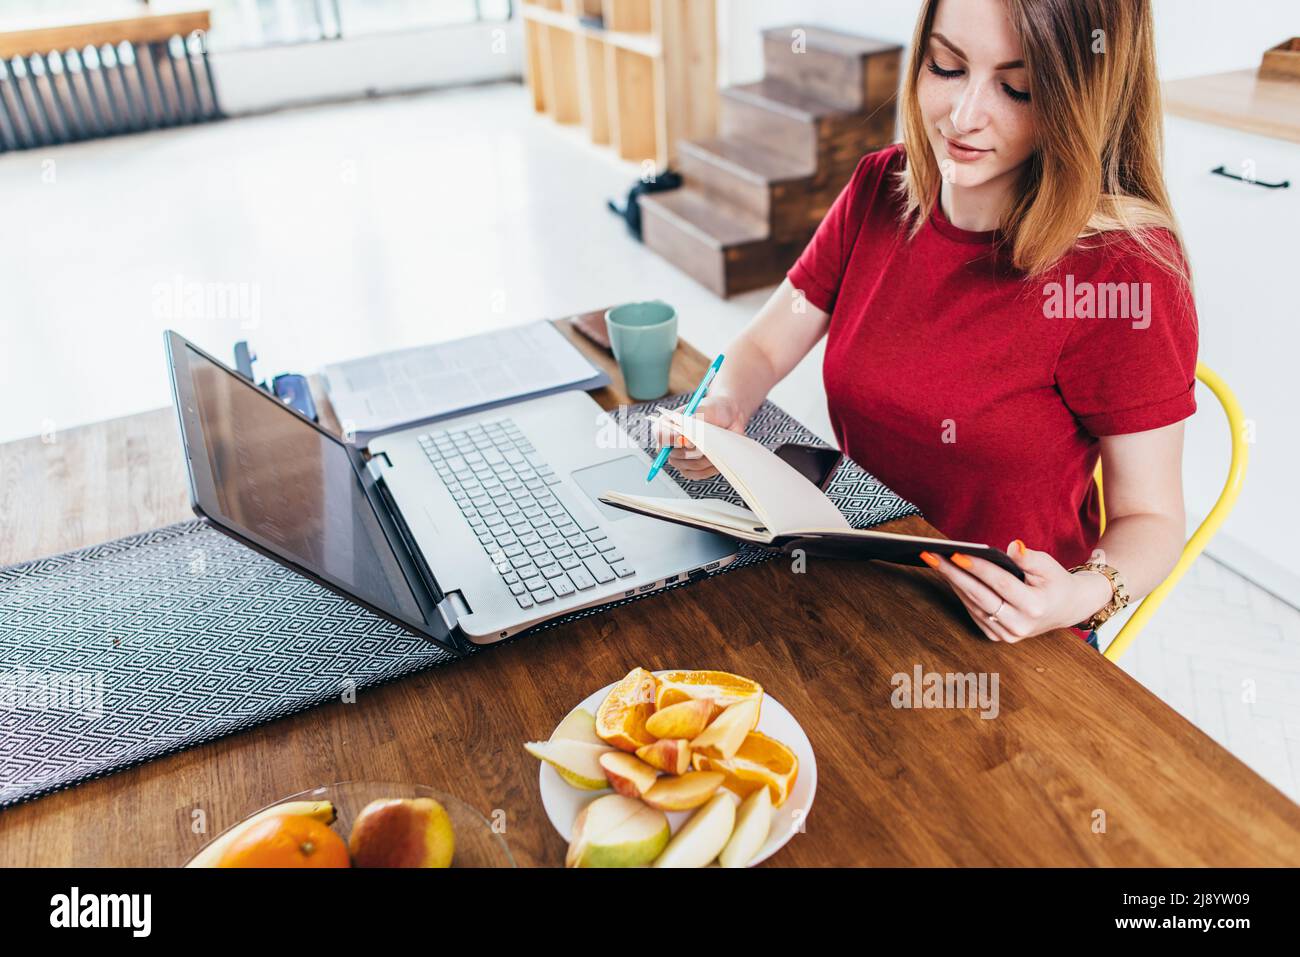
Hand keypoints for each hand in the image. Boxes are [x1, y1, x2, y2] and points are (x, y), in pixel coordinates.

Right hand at [649, 394, 746, 480]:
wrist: (731, 416)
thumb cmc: (715, 409)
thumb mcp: (705, 410)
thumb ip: (694, 424)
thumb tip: (686, 442)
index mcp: (668, 424)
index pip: (659, 434)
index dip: (671, 439)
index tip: (688, 439)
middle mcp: (672, 442)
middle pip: (673, 456)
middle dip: (692, 451)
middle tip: (707, 441)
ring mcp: (682, 457)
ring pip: (686, 467)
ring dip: (703, 459)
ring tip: (715, 446)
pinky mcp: (694, 467)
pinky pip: (696, 474)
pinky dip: (708, 468)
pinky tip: (716, 457)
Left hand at [920, 540, 1113, 642]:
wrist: (1065, 609)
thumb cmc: (1055, 582)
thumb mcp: (1048, 566)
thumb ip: (1029, 558)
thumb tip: (1012, 547)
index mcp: (1035, 607)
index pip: (1000, 583)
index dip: (978, 568)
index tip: (956, 553)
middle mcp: (1020, 625)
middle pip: (980, 596)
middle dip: (953, 574)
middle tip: (931, 555)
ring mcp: (1007, 635)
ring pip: (973, 605)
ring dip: (952, 582)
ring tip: (936, 561)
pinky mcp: (998, 637)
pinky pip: (974, 613)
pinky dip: (961, 594)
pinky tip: (949, 576)